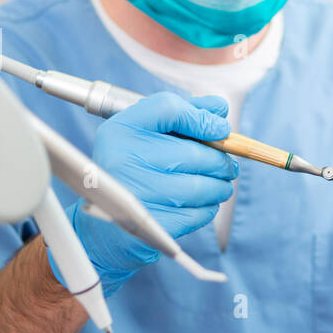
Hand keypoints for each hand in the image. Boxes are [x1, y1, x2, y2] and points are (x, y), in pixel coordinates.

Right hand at [49, 92, 238, 296]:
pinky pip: (199, 213)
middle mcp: (123, 159)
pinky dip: (209, 207)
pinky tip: (202, 204)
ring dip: (221, 185)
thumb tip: (219, 107)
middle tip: (227, 165)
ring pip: (202, 186)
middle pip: (193, 152)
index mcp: (119, 131)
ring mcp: (137, 195)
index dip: (201, 117)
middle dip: (221, 160)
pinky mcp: (152, 224)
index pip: (168, 109)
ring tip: (220, 184)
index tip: (221, 129)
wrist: (105, 225)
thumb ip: (181, 115)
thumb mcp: (144, 135)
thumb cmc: (131, 172)